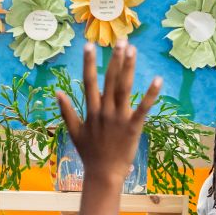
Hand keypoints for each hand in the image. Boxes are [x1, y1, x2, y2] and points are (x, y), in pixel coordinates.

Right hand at [57, 42, 161, 190]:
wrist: (103, 174)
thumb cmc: (90, 154)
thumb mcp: (74, 132)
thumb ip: (67, 111)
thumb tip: (57, 92)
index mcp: (91, 111)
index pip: (89, 81)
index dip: (89, 63)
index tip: (90, 45)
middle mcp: (105, 111)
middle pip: (110, 80)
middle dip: (115, 59)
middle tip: (121, 40)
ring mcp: (119, 118)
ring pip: (124, 88)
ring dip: (128, 68)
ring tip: (132, 50)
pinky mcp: (133, 127)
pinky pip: (143, 108)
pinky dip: (151, 94)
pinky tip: (158, 80)